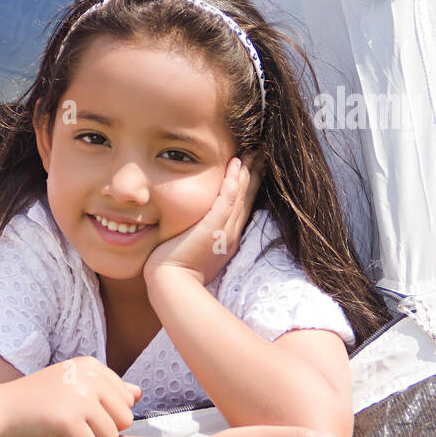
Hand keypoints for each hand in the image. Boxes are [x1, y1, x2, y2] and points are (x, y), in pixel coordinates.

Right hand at [0, 357, 141, 436]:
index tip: (74, 410)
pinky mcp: (68, 420)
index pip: (126, 402)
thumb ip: (105, 390)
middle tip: (68, 423)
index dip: (103, 415)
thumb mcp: (70, 387)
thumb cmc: (31, 403)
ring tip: (59, 429)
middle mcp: (89, 377)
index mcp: (91, 366)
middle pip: (124, 421)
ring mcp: (79, 397)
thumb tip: (138, 393)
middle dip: (100, 431)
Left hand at [143, 153, 259, 286]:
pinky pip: (227, 200)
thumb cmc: (177, 272)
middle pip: (247, 197)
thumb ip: (198, 237)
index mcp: (227, 238)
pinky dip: (232, 182)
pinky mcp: (213, 228)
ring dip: (248, 172)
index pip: (242, 206)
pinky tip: (236, 165)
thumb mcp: (194, 251)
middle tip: (263, 152)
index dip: (249, 186)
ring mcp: (224, 230)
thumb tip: (193, 229)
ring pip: (241, 195)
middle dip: (255, 174)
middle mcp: (230, 232)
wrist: (172, 284)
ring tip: (255, 151)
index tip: (254, 166)